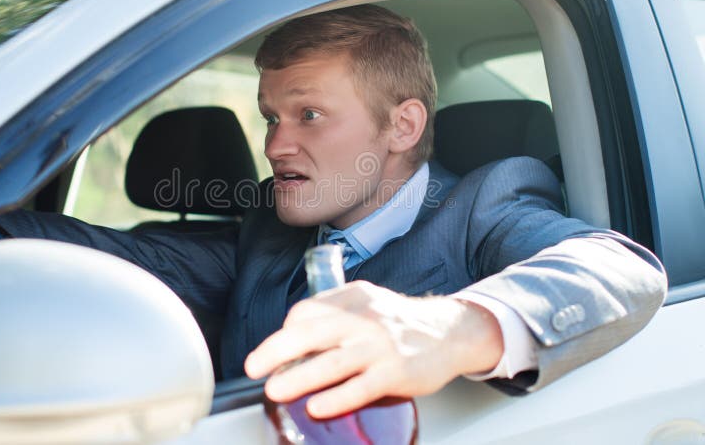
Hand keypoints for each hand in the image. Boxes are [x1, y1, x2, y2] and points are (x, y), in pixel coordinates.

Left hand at [244, 281, 502, 418]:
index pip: (307, 311)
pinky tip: (318, 407)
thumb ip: (335, 314)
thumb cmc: (400, 322)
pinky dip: (336, 398)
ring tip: (275, 390)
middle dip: (276, 350)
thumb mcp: (367, 303)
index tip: (274, 352)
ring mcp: (380, 346)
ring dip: (298, 377)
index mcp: (353, 297)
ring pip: (331, 362)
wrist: (450, 331)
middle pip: (311, 331)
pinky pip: (361, 387)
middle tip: (254, 367)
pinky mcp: (397, 372)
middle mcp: (364, 318)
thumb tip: (294, 339)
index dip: (285, 332)